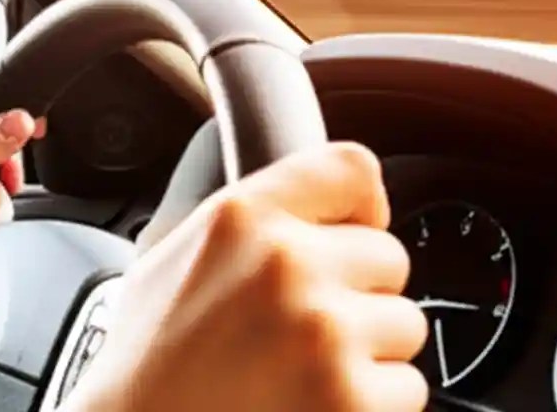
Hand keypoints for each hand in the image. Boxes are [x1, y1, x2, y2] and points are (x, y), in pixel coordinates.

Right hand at [64, 143, 428, 411]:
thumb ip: (243, 217)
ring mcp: (324, 334)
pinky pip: (409, 388)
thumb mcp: (166, 255)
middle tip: (297, 327)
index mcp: (240, 217)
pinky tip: (309, 406)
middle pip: (388, 255)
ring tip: (297, 372)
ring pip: (404, 325)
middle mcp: (285, 264)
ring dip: (367, 352)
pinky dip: (370, 405)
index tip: (352, 230)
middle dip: (356, 292)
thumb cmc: (147, 363)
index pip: (351, 169)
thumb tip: (306, 195)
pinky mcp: (353, 399)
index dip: (359, 205)